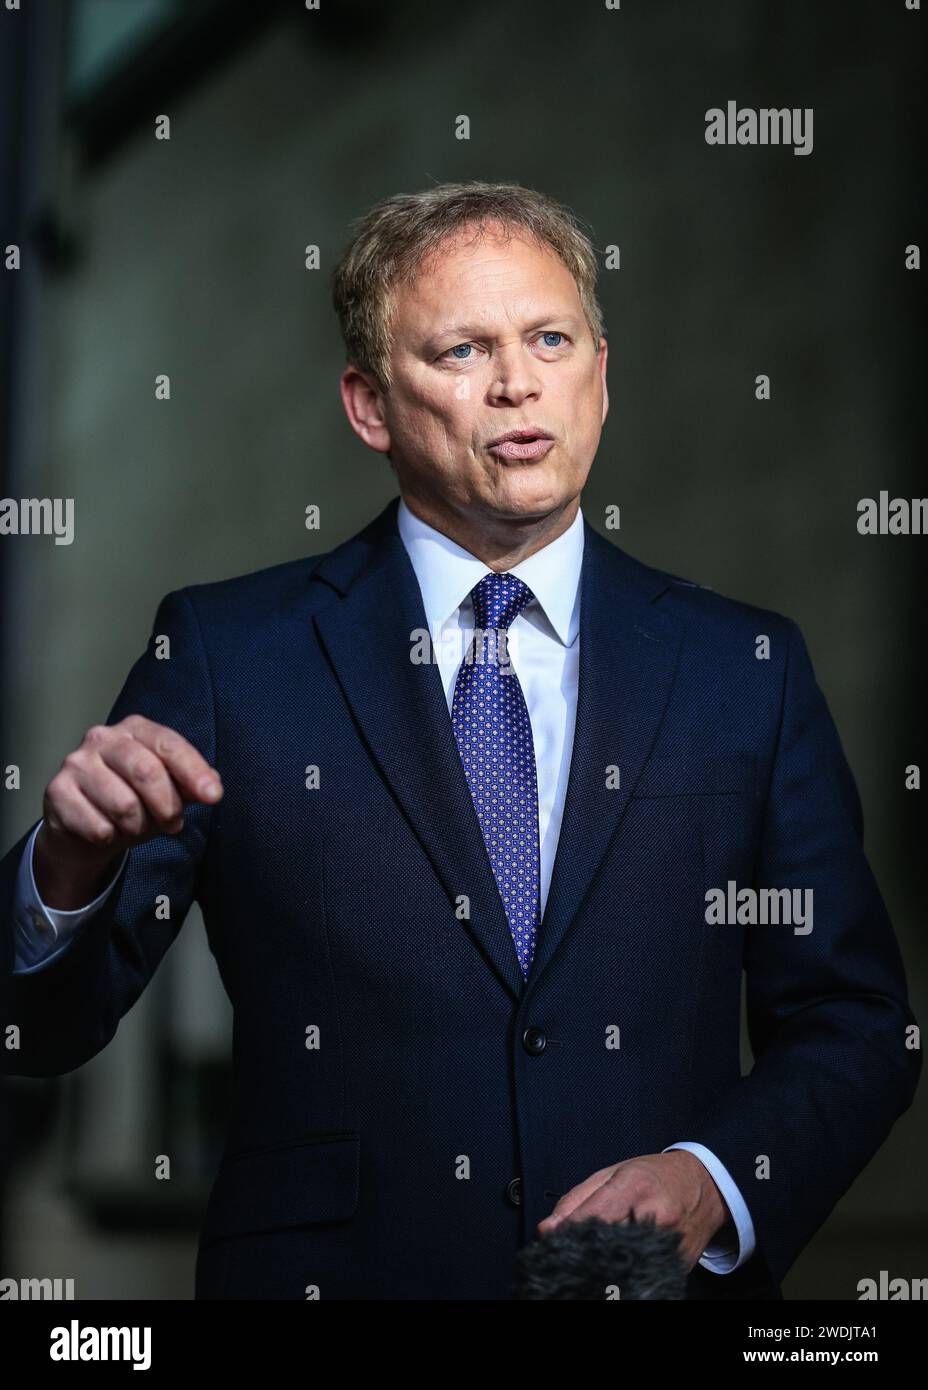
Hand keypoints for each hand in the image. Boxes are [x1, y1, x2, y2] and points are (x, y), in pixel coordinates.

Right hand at [34, 715, 222, 908]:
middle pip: (146, 772)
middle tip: (172, 824)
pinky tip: (107, 831)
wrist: (83, 829)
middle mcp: (103, 738)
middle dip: (167, 807)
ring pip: (124, 805)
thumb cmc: (133, 801)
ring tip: (135, 827)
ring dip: (138, 827)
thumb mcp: (167, 790)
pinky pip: (99, 827)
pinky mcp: (57, 792)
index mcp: (135, 729)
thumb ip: (190, 785)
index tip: (214, 796)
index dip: (194, 771)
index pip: (169, 745)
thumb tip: (212, 788)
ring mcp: (76, 763)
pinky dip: (111, 838)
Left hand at [536, 1150, 729, 1272]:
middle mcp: (655, 1216)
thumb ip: (577, 1199)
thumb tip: (548, 1229)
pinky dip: (625, 1271)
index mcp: (636, 1186)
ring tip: (597, 1255)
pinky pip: (641, 1273)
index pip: (592, 1216)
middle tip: (573, 1249)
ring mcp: (669, 1244)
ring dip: (603, 1263)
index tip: (553, 1239)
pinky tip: (618, 1262)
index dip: (567, 1231)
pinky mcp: (678, 1265)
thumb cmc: (655, 1176)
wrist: (705, 1185)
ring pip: (622, 1264)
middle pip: (606, 1244)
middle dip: (584, 1249)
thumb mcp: (612, 1172)